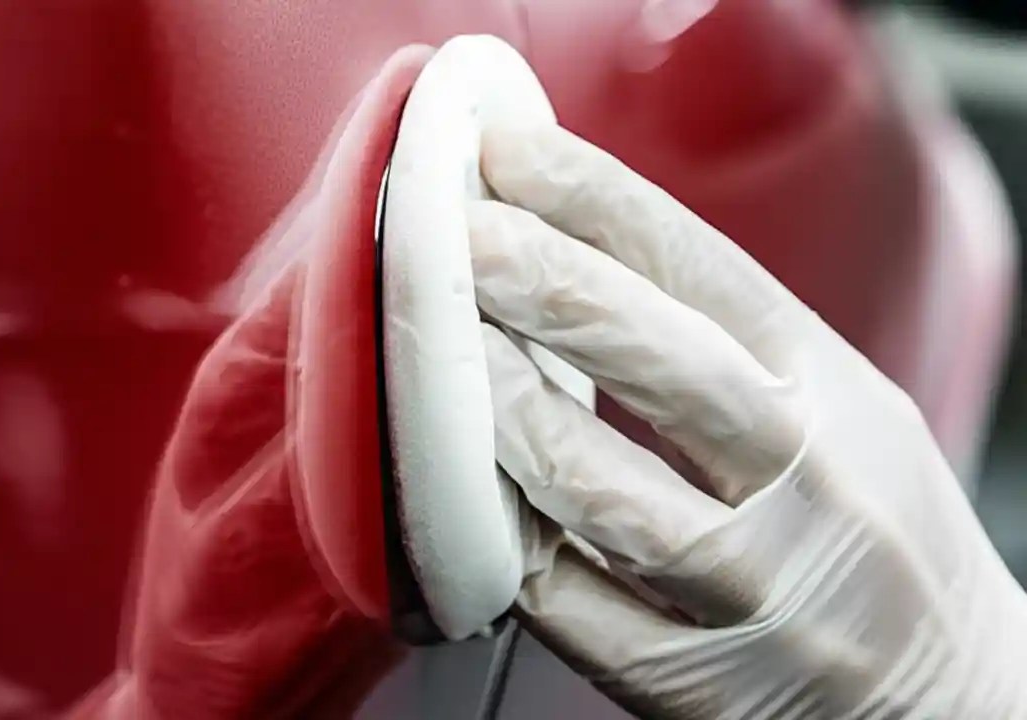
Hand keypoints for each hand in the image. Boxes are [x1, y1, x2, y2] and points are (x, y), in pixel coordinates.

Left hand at [471, 123, 1026, 718]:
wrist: (953, 690)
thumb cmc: (869, 526)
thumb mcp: (837, 409)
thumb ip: (727, 347)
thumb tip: (574, 252)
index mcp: (833, 392)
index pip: (706, 270)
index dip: (597, 202)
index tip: (509, 152)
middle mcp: (808, 483)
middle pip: (661, 362)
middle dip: (544, 286)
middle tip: (455, 235)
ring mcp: (758, 589)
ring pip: (603, 491)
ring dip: (504, 414)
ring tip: (437, 360)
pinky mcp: (700, 683)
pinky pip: (574, 607)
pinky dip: (506, 544)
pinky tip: (460, 495)